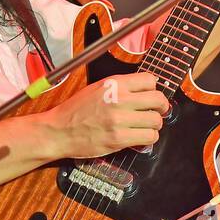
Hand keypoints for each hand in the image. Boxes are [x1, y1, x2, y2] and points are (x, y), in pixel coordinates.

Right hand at [42, 71, 170, 159]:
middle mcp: (119, 99)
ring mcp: (119, 119)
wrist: (59, 131)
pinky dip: (148, 138)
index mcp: (114, 83)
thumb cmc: (76, 110)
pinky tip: (139, 137)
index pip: (150, 80)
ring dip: (153, 125)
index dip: (153, 90)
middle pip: (158, 100)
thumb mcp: (97, 88)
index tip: (150, 97)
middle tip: (155, 112)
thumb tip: (144, 91)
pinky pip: (149, 137)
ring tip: (144, 127)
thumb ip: (120, 87)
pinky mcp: (119, 138)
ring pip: (156, 121)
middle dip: (160, 107)